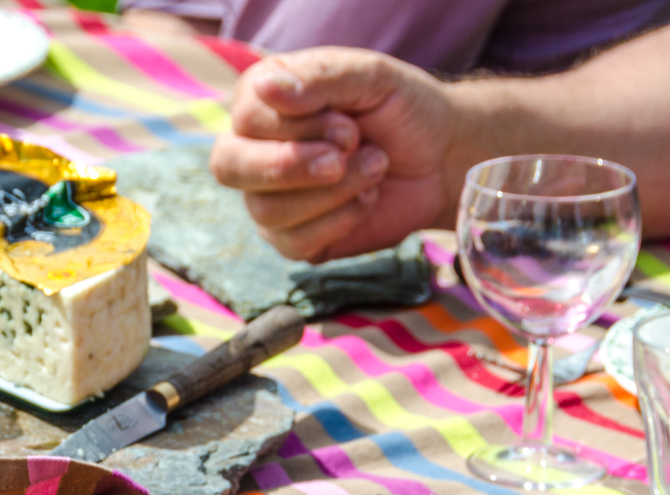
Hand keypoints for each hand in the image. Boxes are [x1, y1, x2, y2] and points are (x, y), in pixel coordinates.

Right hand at [210, 47, 462, 260]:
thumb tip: (265, 87)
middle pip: (229, 166)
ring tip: (375, 169)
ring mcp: (267, 199)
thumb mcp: (369, 76)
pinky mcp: (292, 239)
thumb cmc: (400, 109)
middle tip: (343, 156)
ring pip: (266, 210)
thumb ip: (318, 78)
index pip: (246, 119)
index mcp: (262, 103)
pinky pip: (293, 243)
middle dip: (291, 166)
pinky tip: (366, 201)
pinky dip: (340, 221)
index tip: (349, 125)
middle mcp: (253, 151)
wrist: (440, 157)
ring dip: (332, 191)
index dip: (297, 127)